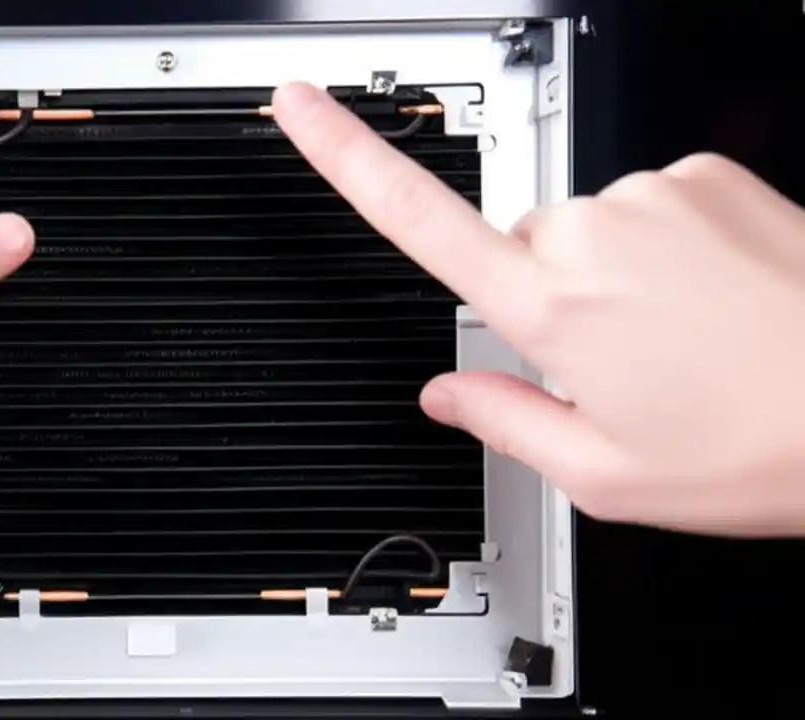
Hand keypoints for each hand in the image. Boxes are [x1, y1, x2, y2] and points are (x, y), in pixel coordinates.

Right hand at [273, 82, 804, 536]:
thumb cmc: (758, 445)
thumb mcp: (604, 473)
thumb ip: (502, 423)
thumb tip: (445, 395)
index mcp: (551, 308)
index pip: (415, 219)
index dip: (343, 156)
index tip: (299, 107)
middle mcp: (593, 232)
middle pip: (520, 246)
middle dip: (548, 297)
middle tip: (620, 364)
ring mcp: (654, 194)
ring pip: (586, 228)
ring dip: (613, 276)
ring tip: (680, 340)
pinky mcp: (705, 173)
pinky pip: (648, 205)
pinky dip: (664, 249)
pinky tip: (710, 302)